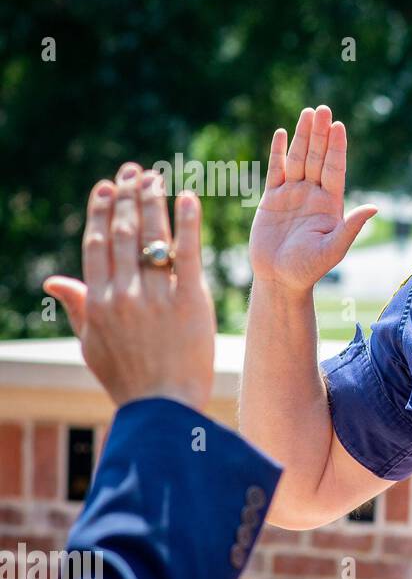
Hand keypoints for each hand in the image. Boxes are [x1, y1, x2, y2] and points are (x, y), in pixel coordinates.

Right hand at [43, 163, 215, 412]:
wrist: (164, 408)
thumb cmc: (129, 379)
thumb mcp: (93, 345)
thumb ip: (77, 307)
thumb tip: (52, 279)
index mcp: (98, 302)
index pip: (97, 244)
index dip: (100, 211)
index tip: (106, 187)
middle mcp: (124, 294)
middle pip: (123, 234)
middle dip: (126, 197)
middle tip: (132, 171)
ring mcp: (156, 297)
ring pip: (152, 238)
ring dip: (152, 202)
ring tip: (155, 177)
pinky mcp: (190, 302)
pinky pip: (187, 255)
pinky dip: (187, 224)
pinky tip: (188, 198)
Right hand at [249, 105, 377, 293]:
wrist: (280, 279)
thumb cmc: (309, 268)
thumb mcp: (334, 248)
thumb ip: (351, 227)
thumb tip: (374, 207)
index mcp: (331, 204)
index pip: (335, 169)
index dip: (337, 148)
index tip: (339, 126)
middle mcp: (314, 195)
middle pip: (318, 158)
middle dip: (320, 134)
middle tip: (323, 109)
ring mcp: (293, 194)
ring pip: (299, 159)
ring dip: (303, 136)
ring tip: (308, 113)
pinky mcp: (273, 198)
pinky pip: (277, 170)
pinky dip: (279, 152)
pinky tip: (283, 133)